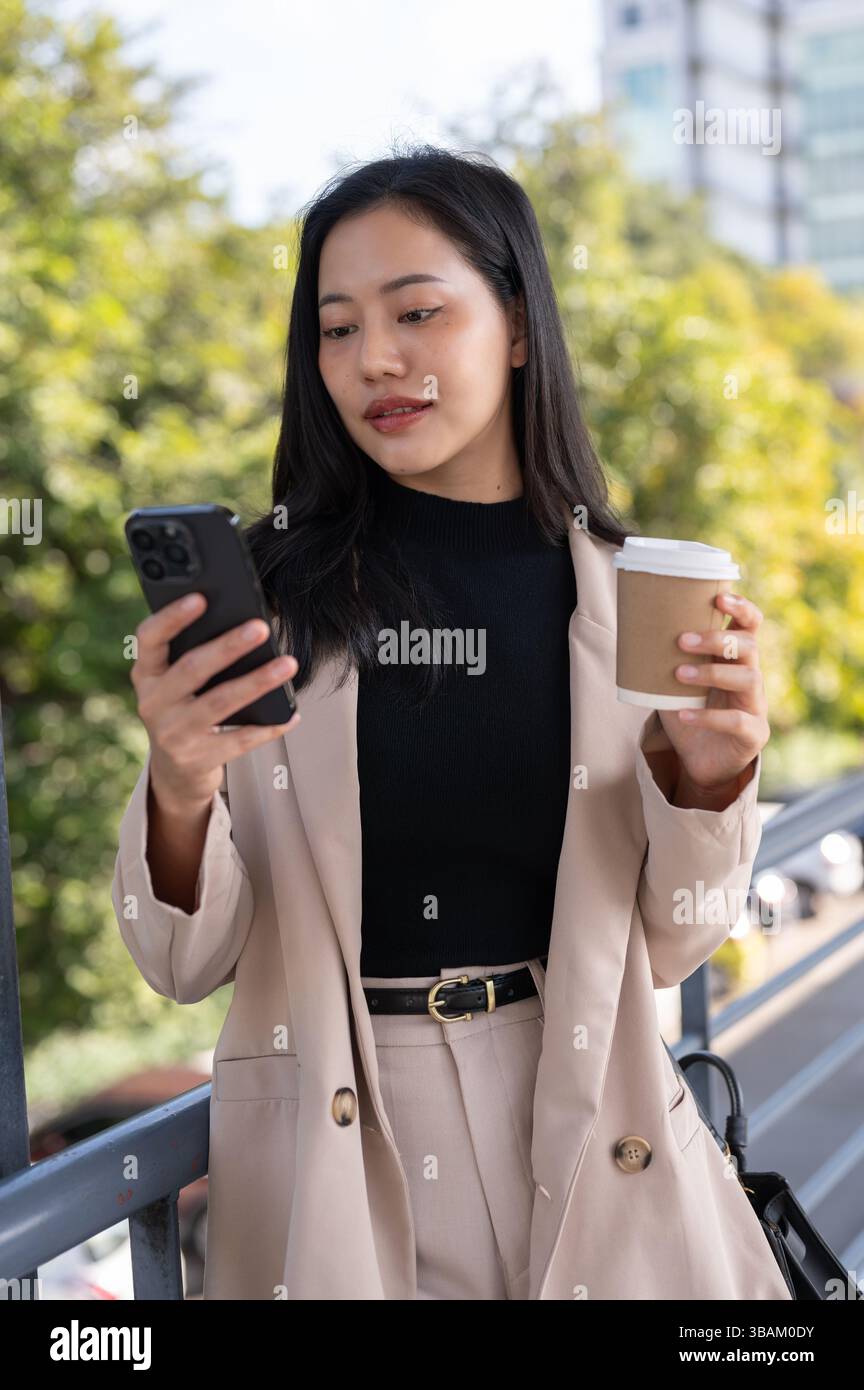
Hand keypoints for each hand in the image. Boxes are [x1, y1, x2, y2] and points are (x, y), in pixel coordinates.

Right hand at [131, 592, 300, 814]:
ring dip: (257, 681)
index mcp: (146, 674)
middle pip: (192, 669)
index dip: (172, 617)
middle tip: (261, 628)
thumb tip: (246, 621)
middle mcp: (153, 702)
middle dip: (228, 647)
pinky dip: (269, 726)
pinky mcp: (198, 759)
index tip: (200, 598)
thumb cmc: (183, 707)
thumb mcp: (174, 681)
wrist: (175, 769)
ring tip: (288, 664)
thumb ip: (194, 653)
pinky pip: (240, 740)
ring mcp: (174, 733)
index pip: (150, 638)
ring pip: (220, 703)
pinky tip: (291, 714)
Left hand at [658, 591, 768, 795]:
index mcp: (735, 660)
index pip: (750, 625)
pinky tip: (683, 714)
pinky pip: (737, 721)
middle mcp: (751, 677)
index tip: (719, 597)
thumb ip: (663, 660)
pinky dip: (708, 716)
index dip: (741, 608)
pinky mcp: (754, 734)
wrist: (701, 762)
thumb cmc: (688, 714)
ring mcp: (756, 705)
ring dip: (711, 673)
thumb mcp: (673, 684)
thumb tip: (630, 631)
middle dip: (716, 639)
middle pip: (749, 647)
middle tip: (682, 640)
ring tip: (679, 674)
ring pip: (748, 678)